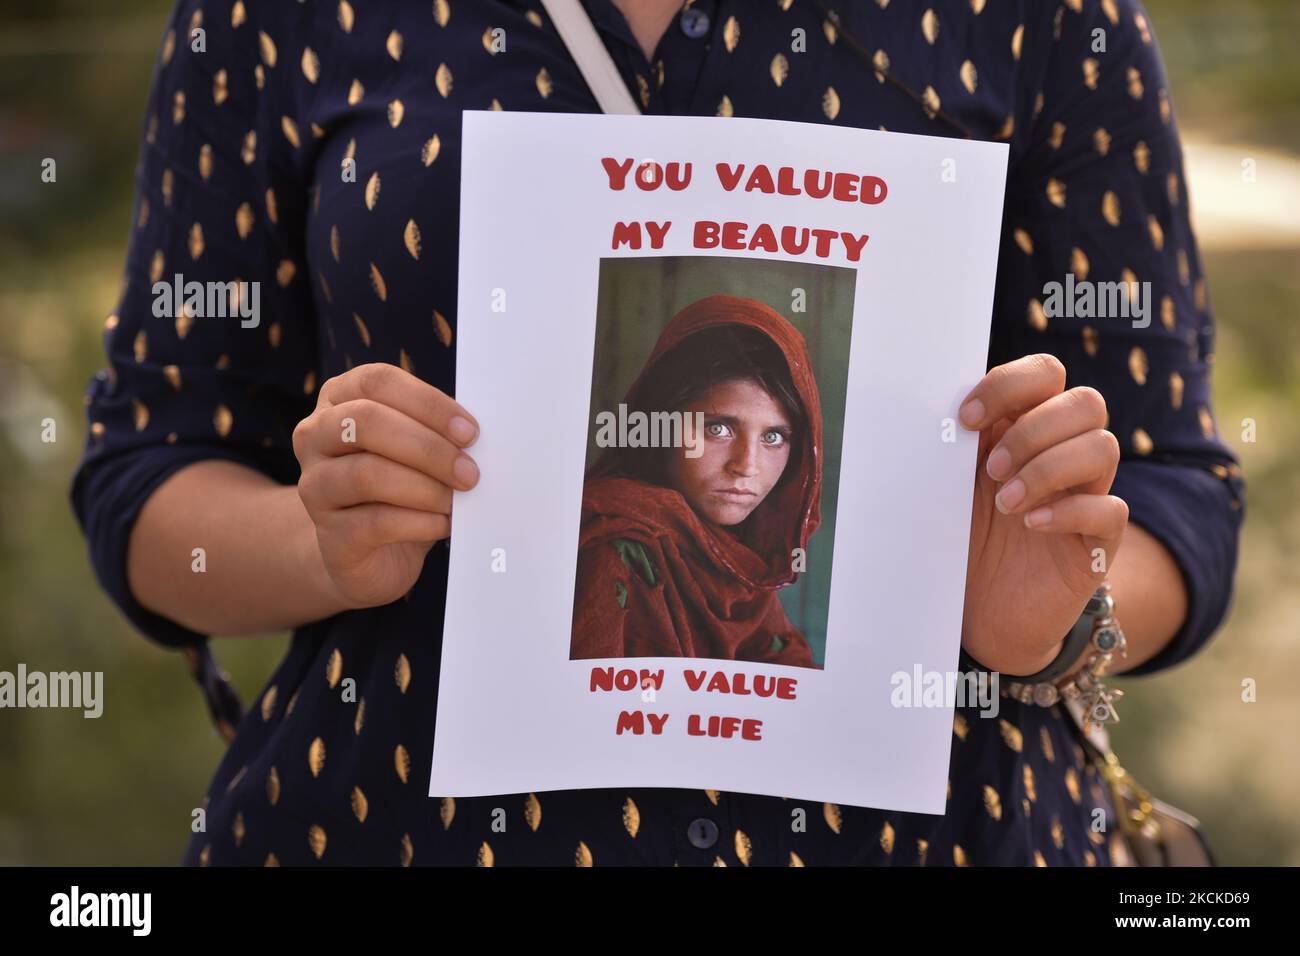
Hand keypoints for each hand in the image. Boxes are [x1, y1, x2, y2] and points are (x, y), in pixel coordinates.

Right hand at [292, 363, 479, 608]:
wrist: (372, 554)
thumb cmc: (401, 489)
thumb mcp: (414, 450)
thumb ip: (435, 432)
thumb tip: (473, 434)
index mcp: (339, 399)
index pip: (377, 382)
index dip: (427, 403)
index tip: (469, 432)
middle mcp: (315, 436)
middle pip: (366, 422)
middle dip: (428, 448)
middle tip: (470, 473)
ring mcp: (314, 486)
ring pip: (368, 474)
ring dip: (426, 488)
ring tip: (455, 502)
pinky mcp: (330, 535)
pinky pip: (377, 522)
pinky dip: (420, 523)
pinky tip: (442, 526)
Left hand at [958, 354, 1128, 675]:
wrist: (976, 613)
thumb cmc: (959, 540)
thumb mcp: (948, 486)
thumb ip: (953, 443)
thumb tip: (936, 404)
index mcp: (1023, 428)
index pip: (1045, 374)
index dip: (1009, 385)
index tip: (965, 419)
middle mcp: (1063, 454)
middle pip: (1086, 403)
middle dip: (1033, 430)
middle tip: (991, 470)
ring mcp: (1087, 496)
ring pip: (1104, 447)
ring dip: (1048, 469)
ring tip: (1006, 504)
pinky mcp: (1099, 542)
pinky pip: (1111, 509)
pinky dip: (1068, 511)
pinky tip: (1031, 525)